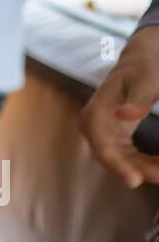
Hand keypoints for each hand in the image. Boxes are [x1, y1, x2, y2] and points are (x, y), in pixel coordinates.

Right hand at [81, 26, 158, 187]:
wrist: (140, 61)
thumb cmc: (143, 66)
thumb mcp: (145, 77)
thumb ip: (138, 97)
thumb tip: (125, 115)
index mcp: (96, 114)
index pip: (103, 146)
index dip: (118, 166)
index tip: (134, 180)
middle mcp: (95, 128)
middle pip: (113, 158)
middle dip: (137, 171)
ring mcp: (104, 135)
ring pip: (122, 161)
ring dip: (144, 170)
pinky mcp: (116, 139)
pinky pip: (129, 157)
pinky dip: (145, 163)